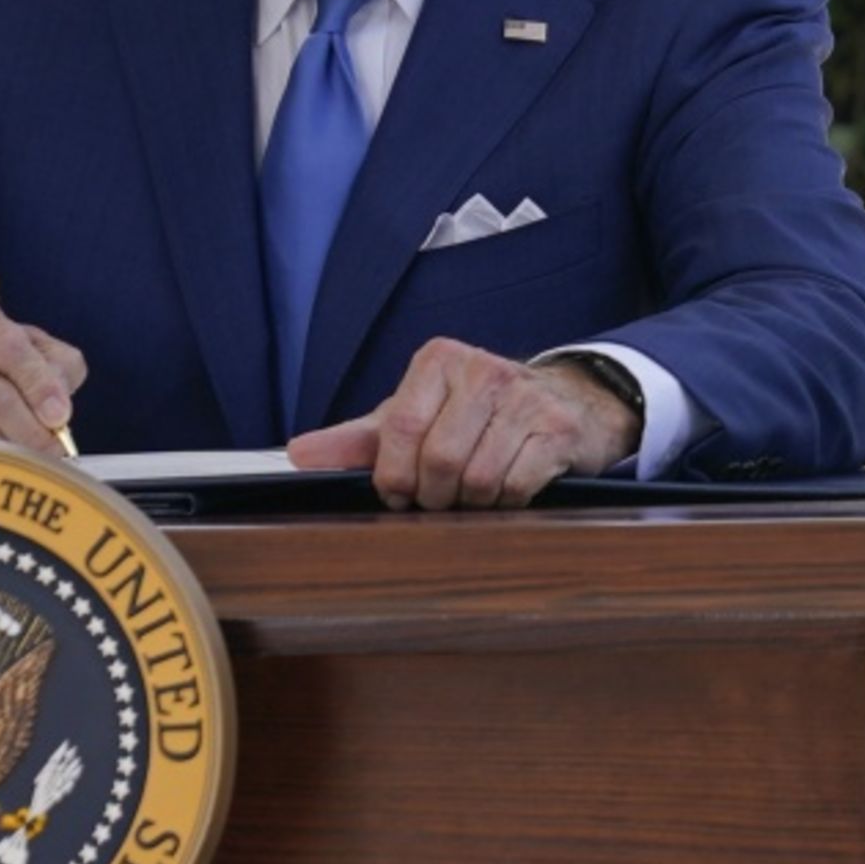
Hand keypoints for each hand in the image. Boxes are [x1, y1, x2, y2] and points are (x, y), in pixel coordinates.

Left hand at [290, 340, 637, 508]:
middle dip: (434, 495)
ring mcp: (526, 398)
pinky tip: (507, 490)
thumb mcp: (416, 417)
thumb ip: (360, 440)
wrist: (566, 402)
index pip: (400, 429)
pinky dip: (506, 502)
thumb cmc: (477, 414)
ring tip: (474, 493)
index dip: (393, 476)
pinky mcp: (559, 429)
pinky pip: (516, 485)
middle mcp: (484, 370)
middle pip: (439, 460)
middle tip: (439, 499)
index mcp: (439, 361)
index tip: (397, 495)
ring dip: (471, 502)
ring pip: (478, 478)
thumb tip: (298, 454)